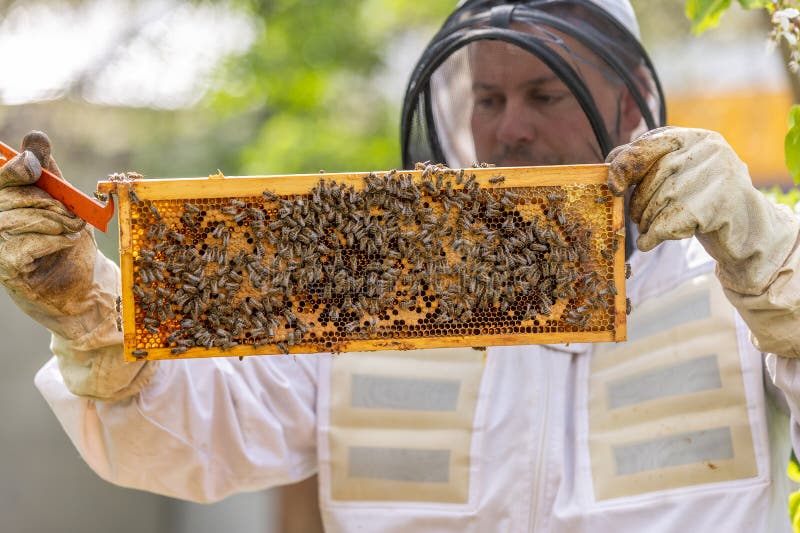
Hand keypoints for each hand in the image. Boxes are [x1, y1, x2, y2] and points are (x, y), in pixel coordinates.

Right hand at [0, 131, 99, 337]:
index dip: (15, 167)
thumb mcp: (65, 201)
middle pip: (10, 195)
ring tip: (73, 228)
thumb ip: (49, 173)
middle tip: (74, 213)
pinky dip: (54, 239)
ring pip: (18, 218)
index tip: (35, 166)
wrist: (84, 284)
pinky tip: (65, 242)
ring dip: (55, 220)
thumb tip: (35, 138)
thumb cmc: (70, 240)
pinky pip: (27, 242)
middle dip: (49, 200)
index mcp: (4, 199)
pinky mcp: (6, 266)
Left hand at [606, 126, 798, 295]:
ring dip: (646, 221)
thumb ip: (650, 163)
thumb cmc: (702, 199)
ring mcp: (717, 176)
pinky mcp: (718, 205)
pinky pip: (668, 222)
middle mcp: (709, 151)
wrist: (746, 230)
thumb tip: (611, 160)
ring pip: (659, 201)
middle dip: (638, 203)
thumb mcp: (680, 174)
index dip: (624, 166)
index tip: (613, 186)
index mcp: (696, 138)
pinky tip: (649, 242)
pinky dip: (653, 236)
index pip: (648, 144)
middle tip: (637, 218)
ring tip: (649, 228)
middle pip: (652, 178)